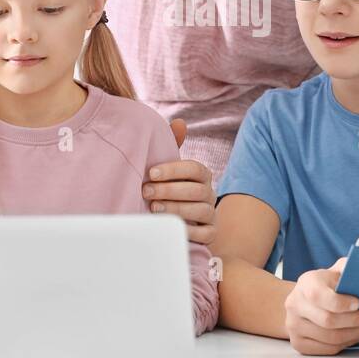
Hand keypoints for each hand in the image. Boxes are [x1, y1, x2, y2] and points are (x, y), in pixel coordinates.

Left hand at [143, 119, 216, 244]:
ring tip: (154, 208)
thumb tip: (180, 122)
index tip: (151, 173)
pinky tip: (169, 228)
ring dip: (176, 208)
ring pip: (201, 211)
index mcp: (201, 176)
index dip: (173, 170)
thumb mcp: (167, 171)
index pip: (194, 168)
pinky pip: (205, 233)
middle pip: (196, 190)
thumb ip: (171, 146)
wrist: (172, 222)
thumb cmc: (167, 191)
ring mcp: (211, 215)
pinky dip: (188, 231)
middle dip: (169, 190)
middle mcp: (209, 194)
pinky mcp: (210, 234)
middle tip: (147, 192)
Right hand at [285, 258, 358, 354]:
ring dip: (355, 335)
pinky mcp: (298, 343)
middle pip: (328, 320)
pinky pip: (327, 349)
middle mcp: (295, 304)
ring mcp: (294, 326)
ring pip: (330, 338)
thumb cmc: (326, 286)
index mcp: (305, 283)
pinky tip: (358, 336)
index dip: (340, 302)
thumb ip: (347, 268)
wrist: (304, 302)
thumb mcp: (335, 271)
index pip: (318, 295)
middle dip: (356, 321)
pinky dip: (346, 344)